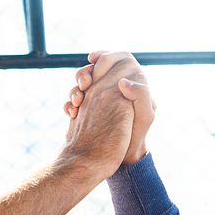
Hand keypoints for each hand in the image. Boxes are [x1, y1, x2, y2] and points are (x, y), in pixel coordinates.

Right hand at [65, 50, 155, 165]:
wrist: (117, 158)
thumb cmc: (134, 139)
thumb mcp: (144, 117)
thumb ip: (141, 95)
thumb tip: (124, 81)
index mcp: (132, 85)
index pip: (121, 59)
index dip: (108, 56)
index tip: (94, 61)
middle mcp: (116, 89)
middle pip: (98, 67)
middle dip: (86, 71)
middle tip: (84, 85)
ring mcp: (101, 100)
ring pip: (84, 82)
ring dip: (76, 85)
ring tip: (77, 101)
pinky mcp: (90, 111)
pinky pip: (77, 99)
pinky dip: (71, 101)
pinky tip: (72, 112)